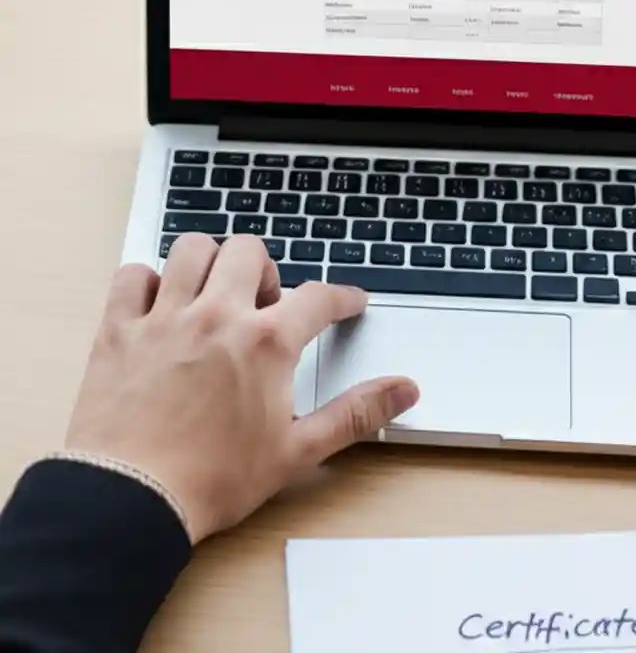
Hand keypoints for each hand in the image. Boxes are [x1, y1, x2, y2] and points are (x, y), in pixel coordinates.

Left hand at [65, 233, 419, 543]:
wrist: (131, 498)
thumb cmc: (214, 479)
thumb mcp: (299, 450)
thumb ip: (356, 414)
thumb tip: (404, 390)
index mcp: (266, 343)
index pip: (319, 298)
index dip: (342, 297)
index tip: (348, 302)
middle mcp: (217, 317)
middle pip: (248, 252)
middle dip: (267, 268)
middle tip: (268, 302)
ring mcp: (163, 318)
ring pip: (190, 250)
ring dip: (210, 262)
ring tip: (217, 292)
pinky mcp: (119, 331)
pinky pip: (131, 276)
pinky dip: (149, 281)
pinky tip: (161, 305)